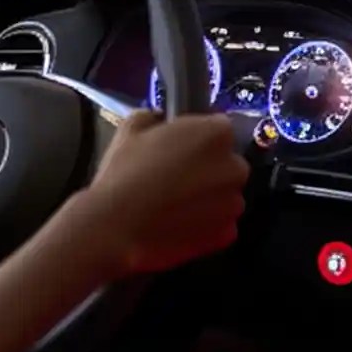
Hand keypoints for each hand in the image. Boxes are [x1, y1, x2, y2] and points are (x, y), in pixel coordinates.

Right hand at [56, 111, 248, 277]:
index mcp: (216, 134)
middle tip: (176, 177)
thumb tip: (160, 121)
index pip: (219, 128)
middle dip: (208, 167)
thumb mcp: (131, 127)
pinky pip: (220, 223)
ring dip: (208, 197)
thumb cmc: (124, 171)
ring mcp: (234, 204)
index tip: (179, 147)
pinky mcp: (227, 235)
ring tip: (174, 206)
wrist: (115, 226)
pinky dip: (205, 224)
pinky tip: (178, 225)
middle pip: (227, 163)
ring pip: (225, 195)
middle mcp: (235, 167)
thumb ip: (154, 117)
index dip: (198, 137)